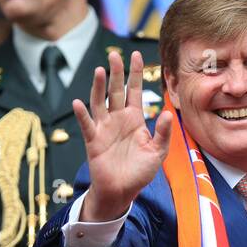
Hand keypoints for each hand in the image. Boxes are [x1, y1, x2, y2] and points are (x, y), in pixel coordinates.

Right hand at [74, 50, 173, 219]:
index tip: (137, 54)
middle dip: (116, 73)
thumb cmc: (139, 172)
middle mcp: (118, 119)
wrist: (121, 192)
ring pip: (100, 102)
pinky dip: (82, 115)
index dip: (135, 73)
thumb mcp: (157, 153)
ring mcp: (104, 128)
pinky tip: (78, 103)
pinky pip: (87, 125)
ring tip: (101, 71)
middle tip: (115, 55)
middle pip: (116, 91)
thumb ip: (163, 134)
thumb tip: (168, 113)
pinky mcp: (93, 141)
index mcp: (134, 119)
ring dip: (100, 87)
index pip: (135, 90)